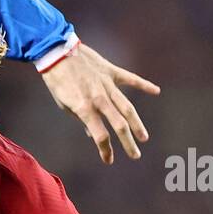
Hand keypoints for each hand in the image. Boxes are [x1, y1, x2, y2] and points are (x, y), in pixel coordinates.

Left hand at [40, 41, 158, 164]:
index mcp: (84, 108)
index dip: (105, 150)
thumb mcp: (65, 105)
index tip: (108, 160)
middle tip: (135, 155)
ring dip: (137, 124)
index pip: (100, 136)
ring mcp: (107, 84)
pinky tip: (156, 91)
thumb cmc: (58, 82)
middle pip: (119, 125)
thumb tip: (92, 135)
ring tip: (144, 137)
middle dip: (128, 143)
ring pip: (127, 107)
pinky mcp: (111, 71)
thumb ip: (82, 119)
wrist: (56, 52)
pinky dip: (144, 85)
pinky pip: (131, 79)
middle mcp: (99, 98)